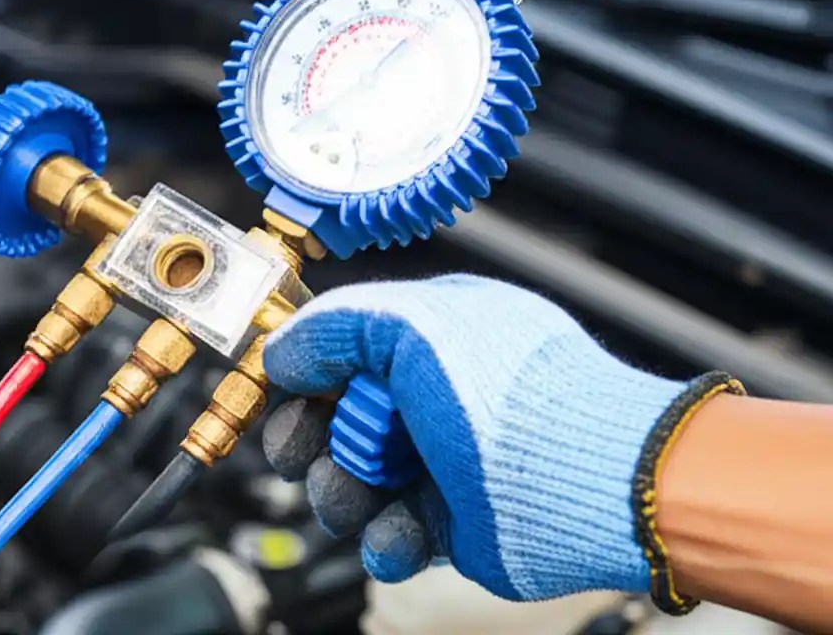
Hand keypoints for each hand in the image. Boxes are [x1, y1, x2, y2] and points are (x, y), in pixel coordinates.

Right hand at [261, 275, 700, 601]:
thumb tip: (281, 352)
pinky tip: (405, 533)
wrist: (588, 486)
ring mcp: (440, 463)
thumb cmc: (515, 398)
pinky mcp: (449, 524)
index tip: (280, 394)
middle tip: (305, 452)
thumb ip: (332, 327)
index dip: (300, 376)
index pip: (337, 352)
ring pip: (349, 485)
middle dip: (307, 442)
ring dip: (341, 495)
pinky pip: (387, 536)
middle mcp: (431, 399)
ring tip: (362, 496)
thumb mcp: (409, 326)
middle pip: (330, 423)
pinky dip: (386, 540)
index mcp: (428, 338)